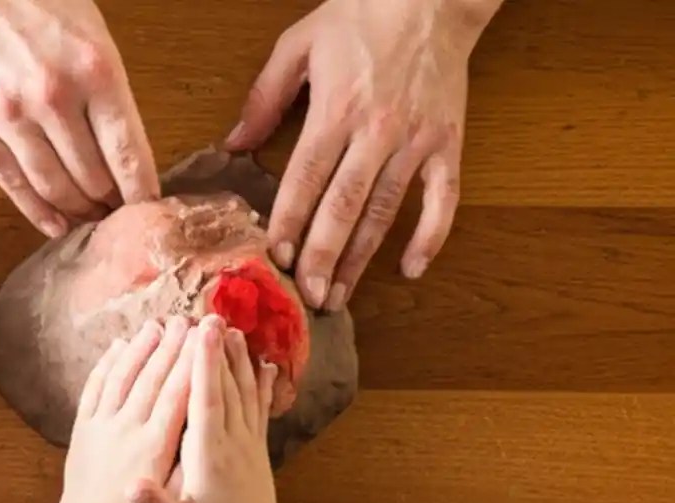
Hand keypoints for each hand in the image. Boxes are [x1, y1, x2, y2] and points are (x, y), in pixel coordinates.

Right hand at [0, 0, 159, 236]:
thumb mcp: (90, 31)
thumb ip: (105, 88)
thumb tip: (121, 147)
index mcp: (95, 70)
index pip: (129, 153)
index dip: (143, 191)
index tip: (151, 209)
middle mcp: (54, 98)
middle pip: (93, 178)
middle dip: (111, 203)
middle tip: (120, 215)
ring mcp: (10, 116)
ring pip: (54, 187)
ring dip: (77, 211)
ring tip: (91, 219)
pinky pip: (12, 182)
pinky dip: (36, 211)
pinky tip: (54, 225)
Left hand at [53, 316, 195, 502]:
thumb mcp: (173, 502)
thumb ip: (190, 467)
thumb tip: (211, 433)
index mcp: (154, 446)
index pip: (177, 395)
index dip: (192, 364)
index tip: (206, 340)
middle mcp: (126, 429)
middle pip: (151, 379)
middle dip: (170, 347)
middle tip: (187, 320)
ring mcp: (102, 425)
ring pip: (122, 377)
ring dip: (140, 349)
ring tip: (156, 325)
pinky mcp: (83, 426)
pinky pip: (94, 388)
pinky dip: (106, 364)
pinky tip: (119, 346)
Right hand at [130, 317, 285, 502]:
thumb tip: (130, 485)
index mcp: (208, 459)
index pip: (205, 403)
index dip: (204, 367)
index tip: (201, 336)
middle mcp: (232, 444)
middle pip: (226, 388)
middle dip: (218, 351)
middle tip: (211, 315)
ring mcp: (249, 444)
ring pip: (244, 393)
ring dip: (238, 360)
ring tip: (232, 328)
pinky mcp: (257, 448)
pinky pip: (259, 407)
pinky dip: (260, 382)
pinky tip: (263, 363)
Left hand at [226, 0, 503, 309]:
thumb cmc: (361, 17)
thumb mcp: (298, 45)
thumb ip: (263, 98)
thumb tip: (234, 145)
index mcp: (336, 110)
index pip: (306, 179)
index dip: (291, 222)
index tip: (277, 258)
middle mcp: (376, 132)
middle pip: (344, 207)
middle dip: (323, 256)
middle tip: (308, 296)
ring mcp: (416, 142)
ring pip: (386, 213)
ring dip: (362, 259)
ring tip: (339, 295)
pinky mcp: (448, 144)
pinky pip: (443, 200)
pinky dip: (430, 238)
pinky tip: (410, 269)